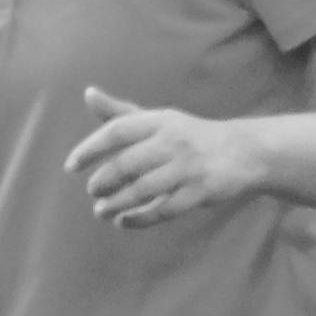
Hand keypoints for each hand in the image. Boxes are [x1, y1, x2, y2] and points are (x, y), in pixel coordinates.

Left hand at [66, 85, 262, 227]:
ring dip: (116, 204)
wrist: (245, 151)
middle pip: (127, 164)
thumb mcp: (157, 120)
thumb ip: (120, 112)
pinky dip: (139, 219)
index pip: (117, 131)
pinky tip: (123, 222)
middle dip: (103, 182)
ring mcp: (189, 167)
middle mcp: (174, 141)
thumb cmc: (188, 136)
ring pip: (142, 190)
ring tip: (101, 211)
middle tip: (93, 192)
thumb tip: (87, 93)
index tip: (71, 167)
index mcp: (160, 121)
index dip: (90, 149)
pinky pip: (163, 210)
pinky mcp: (201, 191)